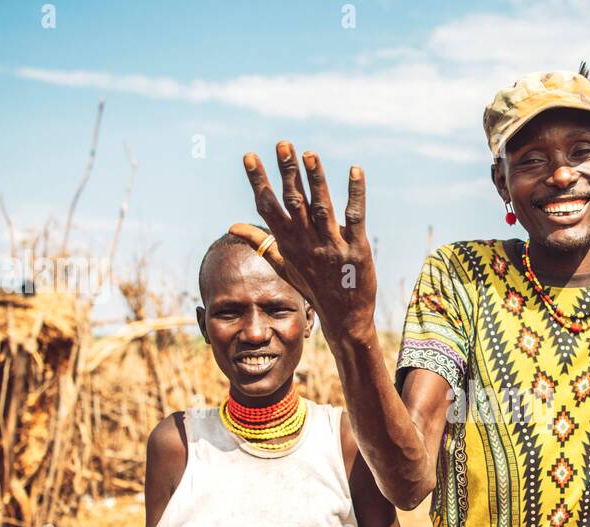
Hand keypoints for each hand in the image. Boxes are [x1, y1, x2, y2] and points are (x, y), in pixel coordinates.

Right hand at [231, 142, 376, 340]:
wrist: (344, 318)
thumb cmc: (313, 288)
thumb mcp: (283, 265)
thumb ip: (260, 243)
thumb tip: (233, 226)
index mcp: (288, 244)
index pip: (269, 207)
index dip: (259, 181)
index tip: (250, 156)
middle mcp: (307, 243)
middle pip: (295, 202)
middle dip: (288, 172)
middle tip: (283, 144)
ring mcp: (331, 246)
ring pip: (321, 207)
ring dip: (316, 179)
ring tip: (309, 154)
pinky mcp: (356, 249)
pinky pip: (355, 217)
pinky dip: (355, 193)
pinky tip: (355, 170)